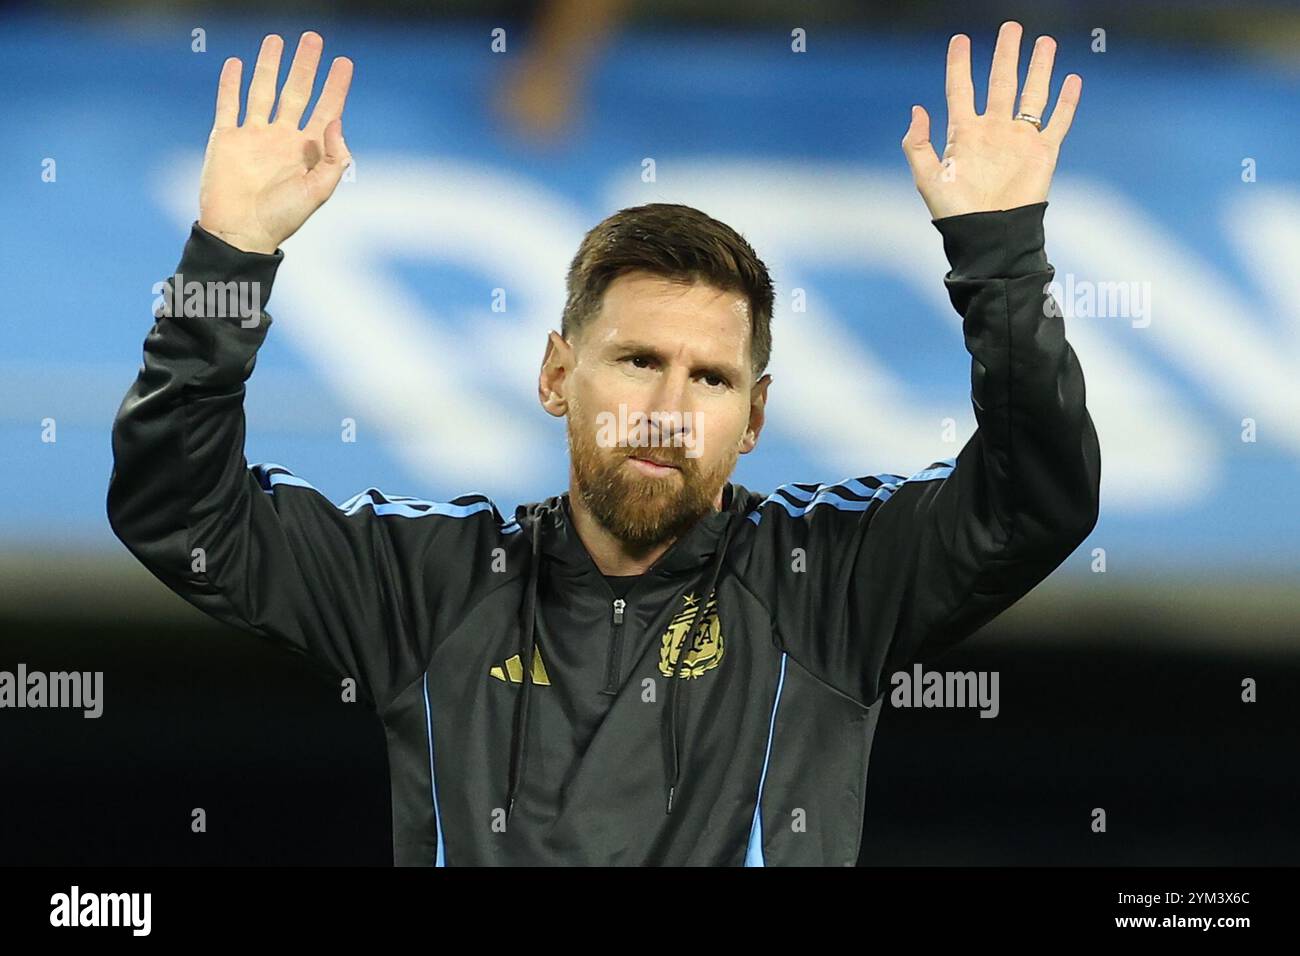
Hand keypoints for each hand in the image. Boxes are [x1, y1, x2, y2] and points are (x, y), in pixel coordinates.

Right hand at [198, 32, 353, 254]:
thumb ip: (333, 157)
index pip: (326, 109)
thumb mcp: (318, 191)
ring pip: (263, 91)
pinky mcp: (227, 139)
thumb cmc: (282, 218)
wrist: (240, 232)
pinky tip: (237, 63)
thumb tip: (337, 121)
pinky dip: (231, 84)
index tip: (344, 62)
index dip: (336, 86)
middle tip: (314, 39)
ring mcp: (254, 136)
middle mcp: (282, 139)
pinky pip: (229, 105)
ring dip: (269, 65)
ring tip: (276, 40)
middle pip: (296, 92)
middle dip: (305, 66)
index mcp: (308, 151)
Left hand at [902, 21, 1079, 219]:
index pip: (961, 89)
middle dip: (1006, 54)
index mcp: (964, 134)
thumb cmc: (955, 212)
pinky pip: (1058, 122)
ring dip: (1038, 69)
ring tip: (1044, 42)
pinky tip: (1072, 79)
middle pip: (1001, 82)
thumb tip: (917, 110)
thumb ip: (918, 145)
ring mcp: (1019, 140)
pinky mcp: (1042, 153)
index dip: (959, 65)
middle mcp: (993, 131)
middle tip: (1011, 27)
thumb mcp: (927, 178)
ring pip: (1032, 94)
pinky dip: (1067, 102)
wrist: (989, 235)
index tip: (960, 40)